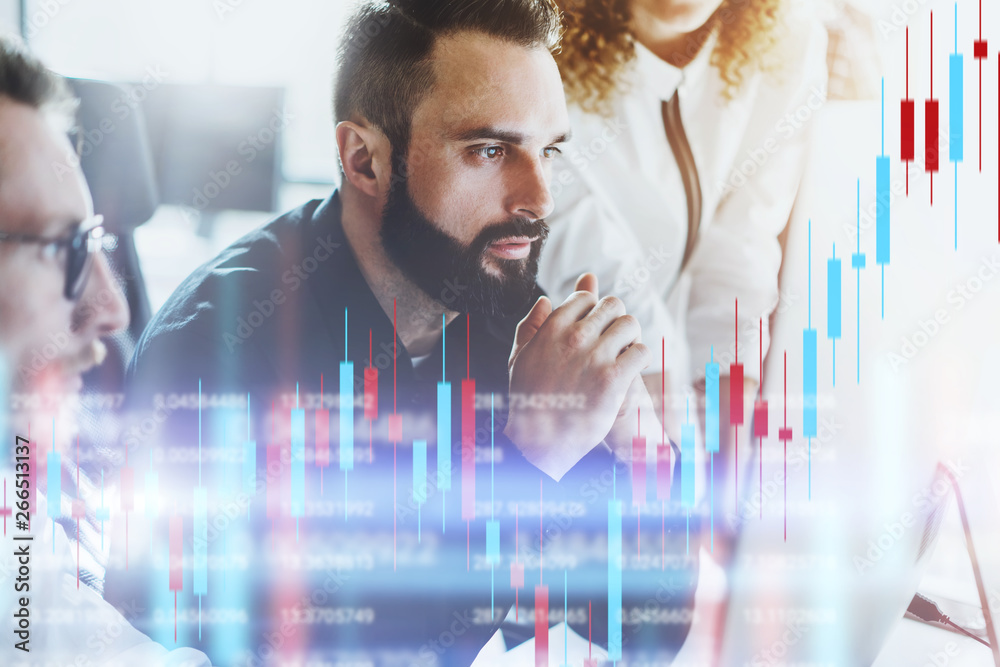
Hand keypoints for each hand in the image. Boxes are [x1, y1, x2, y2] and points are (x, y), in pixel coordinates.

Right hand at [505, 274, 650, 480]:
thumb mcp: (520, 357)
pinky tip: (631, 369)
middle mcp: (574, 336)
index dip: (593, 309)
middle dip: (614, 320)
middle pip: (612, 305)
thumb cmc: (529, 399)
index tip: (594, 326)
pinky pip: (641, 351)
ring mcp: (596, 356)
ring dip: (631, 336)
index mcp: (552, 328)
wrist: (540, 440)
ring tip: (624, 351)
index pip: (585, 297)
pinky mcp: (614, 378)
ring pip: (630, 324)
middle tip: (613, 339)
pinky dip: (640, 358)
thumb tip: (545, 300)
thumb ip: (531, 324)